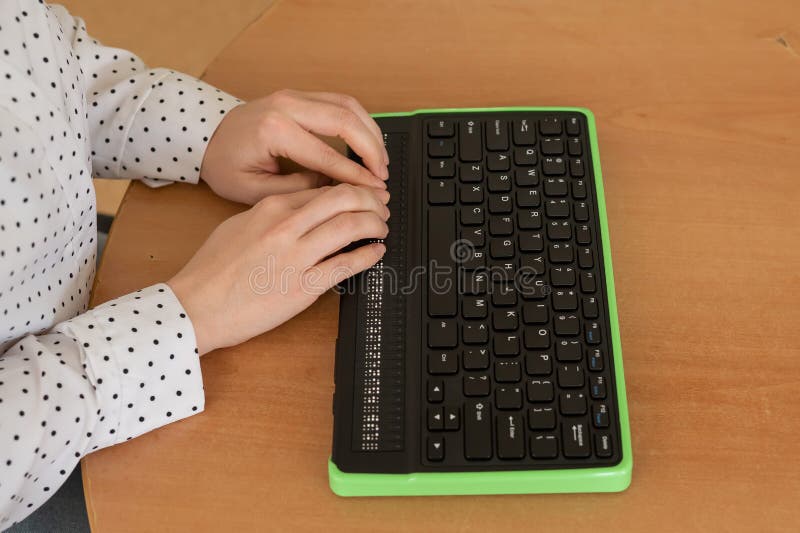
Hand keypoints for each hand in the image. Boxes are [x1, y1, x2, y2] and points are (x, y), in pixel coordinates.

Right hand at [168, 183, 389, 354]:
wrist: (196, 306)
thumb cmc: (212, 270)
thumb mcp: (239, 226)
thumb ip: (271, 213)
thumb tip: (303, 208)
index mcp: (271, 207)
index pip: (325, 188)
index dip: (352, 189)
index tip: (363, 194)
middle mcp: (286, 226)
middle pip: (345, 199)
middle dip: (372, 200)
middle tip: (382, 206)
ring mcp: (296, 256)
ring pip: (351, 226)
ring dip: (376, 224)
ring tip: (382, 227)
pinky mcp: (303, 287)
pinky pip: (347, 265)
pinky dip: (369, 255)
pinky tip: (377, 252)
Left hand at [200, 89, 388, 203]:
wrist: (207, 137)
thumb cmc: (225, 164)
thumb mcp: (256, 191)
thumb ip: (299, 191)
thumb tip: (335, 189)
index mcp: (274, 130)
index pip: (328, 154)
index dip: (356, 177)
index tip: (374, 192)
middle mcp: (287, 106)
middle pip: (346, 120)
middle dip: (372, 150)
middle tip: (383, 176)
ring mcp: (295, 96)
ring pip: (349, 105)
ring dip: (371, 133)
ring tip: (381, 161)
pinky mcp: (300, 96)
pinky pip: (341, 102)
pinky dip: (360, 122)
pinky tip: (368, 142)